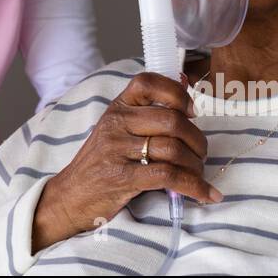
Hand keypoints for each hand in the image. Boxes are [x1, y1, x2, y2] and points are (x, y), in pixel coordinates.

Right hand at [31, 71, 220, 252]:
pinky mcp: (122, 177)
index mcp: (117, 107)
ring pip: (173, 149)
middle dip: (197, 140)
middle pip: (171, 121)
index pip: (147, 83)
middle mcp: (116, 123)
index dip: (177, 93)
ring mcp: (117, 150)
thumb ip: (145, 112)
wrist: (71, 195)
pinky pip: (168, 177)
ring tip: (198, 174)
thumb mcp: (117, 130)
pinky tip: (206, 194)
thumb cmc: (101, 162)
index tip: (192, 112)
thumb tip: (184, 84)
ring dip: (196, 165)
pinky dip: (194, 187)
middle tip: (200, 154)